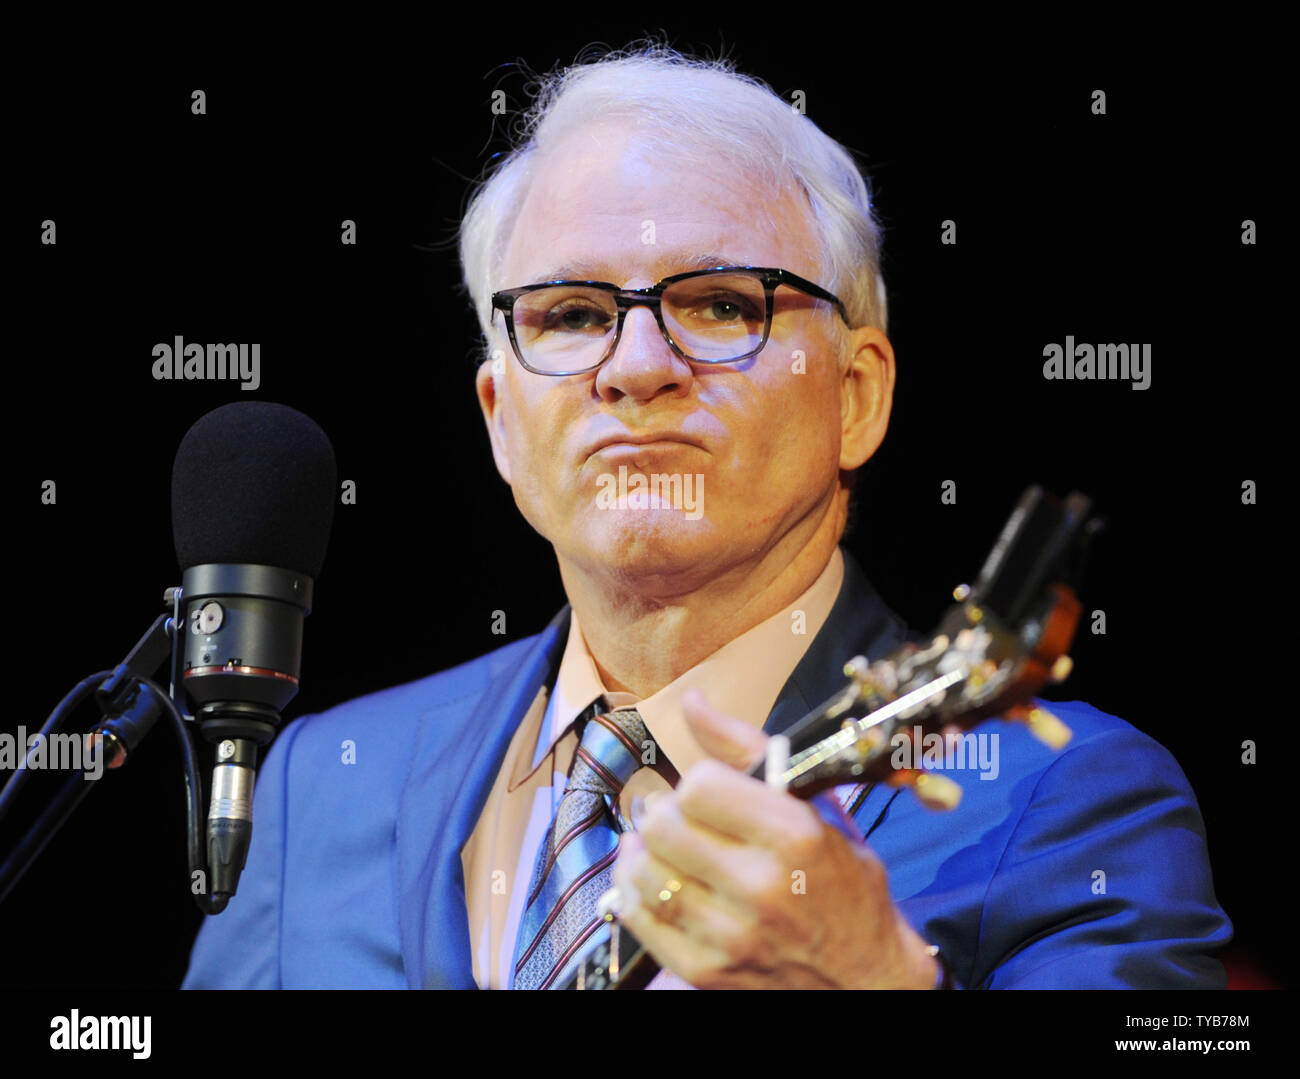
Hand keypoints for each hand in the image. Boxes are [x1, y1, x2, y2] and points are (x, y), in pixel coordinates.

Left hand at [612, 689, 938, 988]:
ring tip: (664, 845)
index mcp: (795, 837)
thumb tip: (692, 702)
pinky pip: (636, 915)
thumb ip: (748, 751)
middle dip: (666, 811)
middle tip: (679, 815)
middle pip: (664, 825)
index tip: (711, 792)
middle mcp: (761, 888)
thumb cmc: (844, 884)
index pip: (700, 786)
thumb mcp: (815, 808)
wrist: (864, 977)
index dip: (699, 782)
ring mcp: (729, 936)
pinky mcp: (704, 970)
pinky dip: (635, 888)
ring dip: (645, 848)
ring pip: (642, 869)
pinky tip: (655, 878)